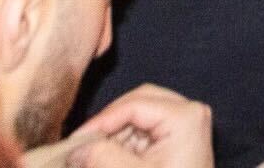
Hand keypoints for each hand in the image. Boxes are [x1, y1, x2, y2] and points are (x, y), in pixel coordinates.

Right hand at [29, 87, 212, 167]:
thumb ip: (102, 157)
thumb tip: (75, 148)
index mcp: (184, 117)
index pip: (133, 105)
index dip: (100, 122)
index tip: (74, 141)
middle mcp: (188, 113)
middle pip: (136, 104)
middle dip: (107, 126)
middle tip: (81, 145)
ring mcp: (185, 125)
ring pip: (138, 118)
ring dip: (113, 136)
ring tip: (89, 156)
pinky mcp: (178, 139)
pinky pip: (144, 132)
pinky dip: (123, 144)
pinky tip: (106, 159)